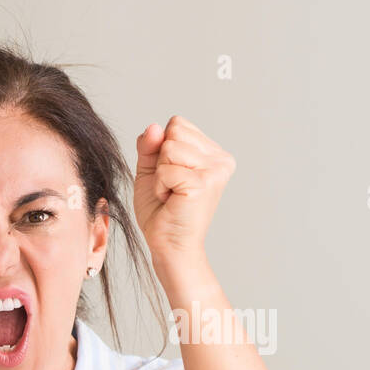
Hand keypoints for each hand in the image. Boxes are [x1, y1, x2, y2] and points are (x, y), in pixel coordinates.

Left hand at [133, 115, 234, 271]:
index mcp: (212, 153)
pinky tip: (171, 200)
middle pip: (174, 131)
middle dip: (161, 160)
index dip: (161, 149)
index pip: (177, 124)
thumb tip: (154, 126)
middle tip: (170, 187)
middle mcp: (220, 158)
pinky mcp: (204, 182)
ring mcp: (215, 170)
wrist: (168, 245)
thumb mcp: (150, 171)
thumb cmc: (161, 211)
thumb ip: (149, 146)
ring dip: (160, 175)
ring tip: (171, 194)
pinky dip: (159, 186)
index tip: (170, 176)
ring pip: (169, 148)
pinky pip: (165, 169)